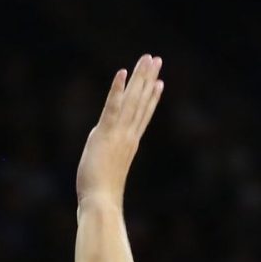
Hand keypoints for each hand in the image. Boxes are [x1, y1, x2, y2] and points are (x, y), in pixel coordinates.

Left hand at [77, 55, 164, 204]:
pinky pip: (113, 107)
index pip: (143, 116)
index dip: (151, 98)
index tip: (160, 82)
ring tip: (148, 59)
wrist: (101, 202)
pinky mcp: (105, 134)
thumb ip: (106, 156)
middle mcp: (128, 135)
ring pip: (132, 100)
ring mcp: (119, 133)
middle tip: (156, 60)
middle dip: (149, 79)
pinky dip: (117, 89)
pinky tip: (122, 72)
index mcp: (130, 143)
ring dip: (140, 77)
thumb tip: (102, 152)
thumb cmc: (101, 195)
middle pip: (141, 102)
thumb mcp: (106, 170)